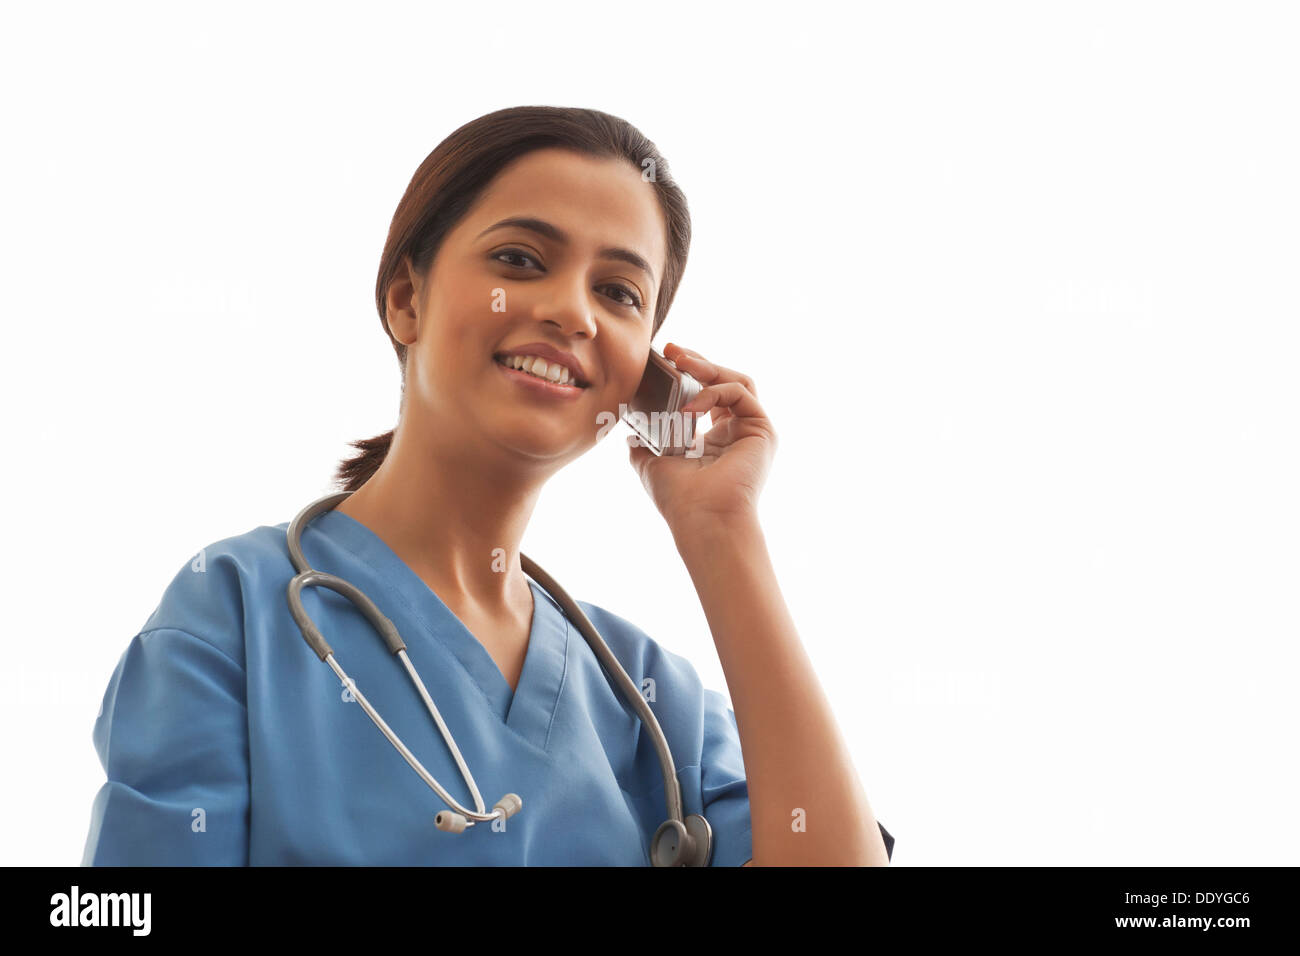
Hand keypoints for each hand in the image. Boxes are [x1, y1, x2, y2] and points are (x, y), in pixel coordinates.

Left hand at [627, 342, 776, 532]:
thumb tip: (630, 431)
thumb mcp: (651, 462)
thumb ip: (643, 442)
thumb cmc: (680, 500)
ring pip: (737, 381)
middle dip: (698, 362)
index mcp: (715, 439)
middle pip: (724, 381)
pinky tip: (690, 407)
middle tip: (672, 350)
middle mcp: (737, 433)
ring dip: (707, 368)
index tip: (665, 359)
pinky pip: (740, 392)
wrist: (702, 520)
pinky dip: (714, 392)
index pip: (707, 395)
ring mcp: (752, 431)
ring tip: (681, 363)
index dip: (688, 374)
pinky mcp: (762, 431)